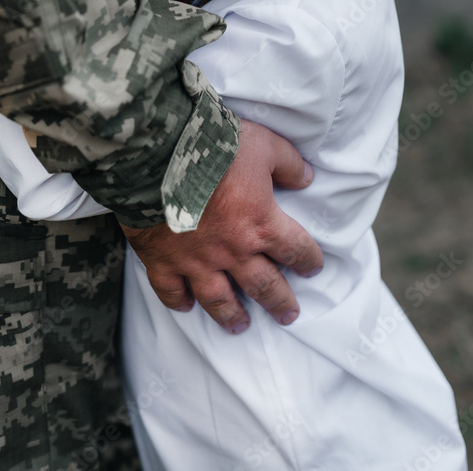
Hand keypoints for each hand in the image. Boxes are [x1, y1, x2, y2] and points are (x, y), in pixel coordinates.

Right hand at [121, 118, 321, 332]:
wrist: (159, 154)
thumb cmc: (215, 147)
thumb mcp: (263, 144)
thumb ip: (288, 164)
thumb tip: (306, 178)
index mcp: (261, 224)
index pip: (295, 250)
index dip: (308, 260)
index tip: (312, 268)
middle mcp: (232, 250)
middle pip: (262, 286)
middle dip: (279, 303)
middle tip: (288, 316)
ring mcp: (195, 260)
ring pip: (218, 299)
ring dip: (232, 316)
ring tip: (240, 327)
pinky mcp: (162, 259)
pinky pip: (171, 290)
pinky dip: (178, 302)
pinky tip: (186, 307)